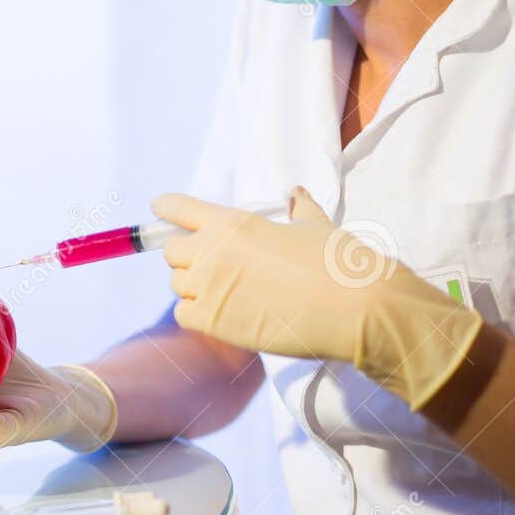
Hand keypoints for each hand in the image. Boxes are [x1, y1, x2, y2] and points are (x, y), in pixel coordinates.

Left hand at [153, 187, 483, 409]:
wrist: (355, 307)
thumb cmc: (338, 263)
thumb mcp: (315, 225)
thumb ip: (297, 208)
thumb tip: (296, 193)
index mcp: (232, 222)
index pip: (177, 208)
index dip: (167, 209)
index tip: (159, 209)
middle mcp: (212, 251)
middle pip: (171, 251)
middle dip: (186, 255)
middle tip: (212, 265)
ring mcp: (210, 287)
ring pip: (177, 284)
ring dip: (193, 286)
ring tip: (225, 292)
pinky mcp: (214, 322)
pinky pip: (184, 314)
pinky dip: (196, 314)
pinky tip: (222, 315)